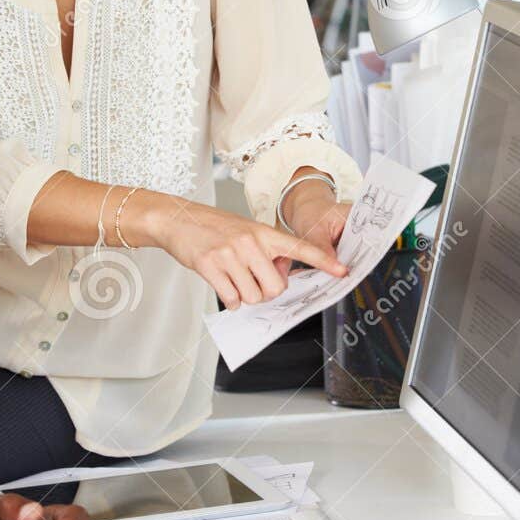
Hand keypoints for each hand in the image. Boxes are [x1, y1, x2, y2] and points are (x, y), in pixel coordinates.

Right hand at [133, 193, 348, 309]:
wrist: (177, 219)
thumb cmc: (213, 227)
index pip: (300, 248)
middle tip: (253, 282)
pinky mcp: (211, 266)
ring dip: (245, 297)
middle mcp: (250, 242)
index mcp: (264, 233)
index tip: (342, 271)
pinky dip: (230, 300)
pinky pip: (231, 299)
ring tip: (233, 279)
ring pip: (253, 297)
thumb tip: (281, 273)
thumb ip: (267, 250)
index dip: (323, 262)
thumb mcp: (246, 231)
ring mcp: (230, 254)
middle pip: (275, 288)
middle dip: (266, 292)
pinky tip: (222, 284)